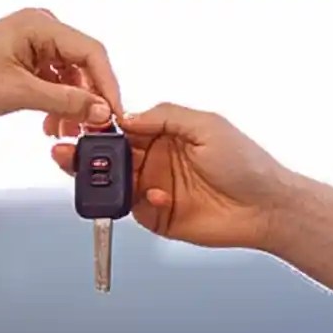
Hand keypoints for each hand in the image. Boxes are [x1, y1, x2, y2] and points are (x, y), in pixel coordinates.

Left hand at [0, 8, 120, 127]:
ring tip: (67, 130)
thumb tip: (99, 109)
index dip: (106, 85)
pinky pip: (52, 80)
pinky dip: (56, 102)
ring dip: (71, 104)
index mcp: (39, 25)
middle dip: (88, 98)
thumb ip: (65, 101)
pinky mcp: (24, 59)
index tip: (114, 112)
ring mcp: (31, 43)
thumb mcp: (20, 94)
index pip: (91, 52)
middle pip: (83, 64)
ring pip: (68, 75)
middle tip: (93, 126)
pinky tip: (52, 122)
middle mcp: (39, 29)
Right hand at [50, 103, 294, 249]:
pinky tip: (160, 196)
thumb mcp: (206, 125)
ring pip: (115, 184)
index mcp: (165, 134)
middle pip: (111, 157)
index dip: (101, 128)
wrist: (264, 208)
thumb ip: (165, 116)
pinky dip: (142, 202)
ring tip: (90, 177)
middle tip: (67, 153)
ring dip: (100, 180)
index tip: (83, 126)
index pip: (123, 129)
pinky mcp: (158, 216)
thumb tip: (127, 116)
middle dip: (87, 156)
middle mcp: (156, 161)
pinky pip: (135, 209)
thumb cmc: (246, 163)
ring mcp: (155, 189)